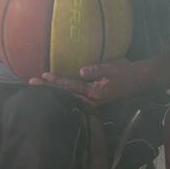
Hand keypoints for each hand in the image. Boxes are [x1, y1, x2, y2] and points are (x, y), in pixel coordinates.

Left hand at [28, 57, 148, 107]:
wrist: (139, 80)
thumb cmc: (126, 71)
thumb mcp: (113, 67)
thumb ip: (96, 70)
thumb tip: (80, 71)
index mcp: (95, 92)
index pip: (71, 86)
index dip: (56, 81)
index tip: (43, 75)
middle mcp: (91, 99)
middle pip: (65, 93)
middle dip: (47, 88)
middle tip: (30, 82)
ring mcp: (91, 101)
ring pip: (67, 96)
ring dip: (52, 91)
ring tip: (36, 85)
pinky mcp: (92, 99)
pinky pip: (73, 96)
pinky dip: (61, 92)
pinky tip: (52, 89)